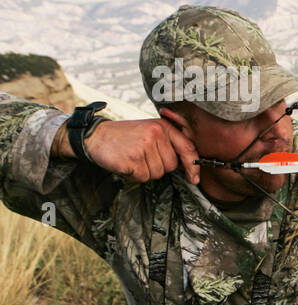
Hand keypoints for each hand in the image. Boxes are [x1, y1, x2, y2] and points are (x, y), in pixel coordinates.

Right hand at [59, 116, 200, 184]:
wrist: (95, 136)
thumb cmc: (125, 136)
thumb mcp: (149, 130)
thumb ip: (168, 143)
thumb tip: (187, 164)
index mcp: (163, 126)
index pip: (187, 148)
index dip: (193, 165)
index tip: (194, 177)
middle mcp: (156, 135)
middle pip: (171, 165)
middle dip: (158, 166)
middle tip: (142, 156)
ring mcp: (144, 147)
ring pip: (158, 173)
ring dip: (146, 171)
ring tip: (133, 158)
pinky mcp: (133, 159)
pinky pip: (144, 177)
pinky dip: (135, 175)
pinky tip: (126, 163)